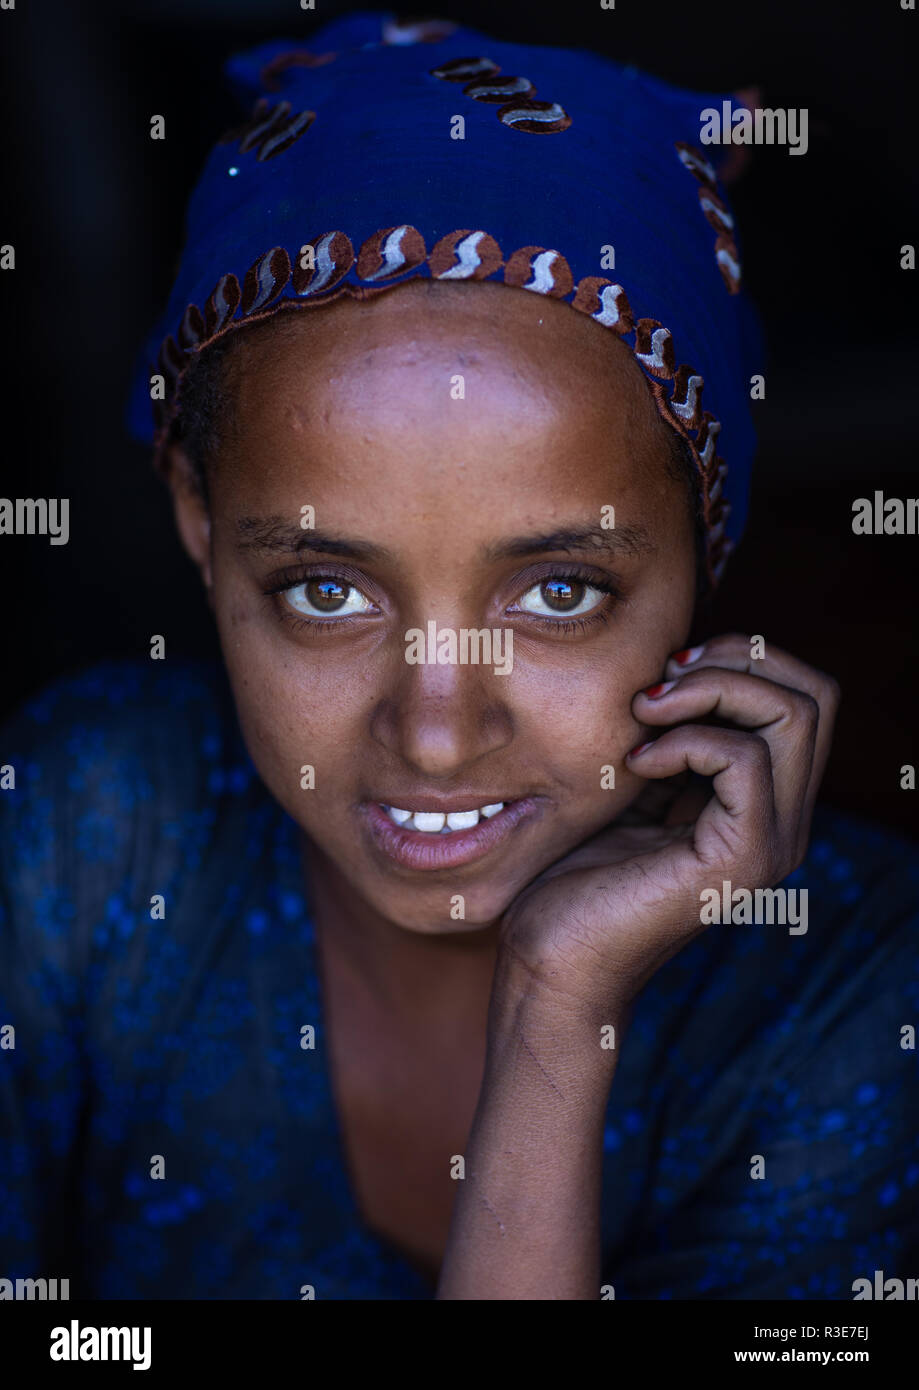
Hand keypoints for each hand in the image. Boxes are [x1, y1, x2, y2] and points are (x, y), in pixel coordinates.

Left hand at [497, 634, 840, 1017]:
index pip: (805, 694)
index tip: (666, 669)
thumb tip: (679, 658)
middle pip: (815, 695)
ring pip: (794, 715)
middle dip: (736, 660)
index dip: (743, 657)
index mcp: (764, 799)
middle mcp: (785, 820)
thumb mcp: (632, 778)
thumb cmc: (575, 869)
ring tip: (644, 714)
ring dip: (708, 690)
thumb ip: (670, 730)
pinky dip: (685, 739)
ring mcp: (773, 843)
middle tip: (659, 684)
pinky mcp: (743, 861)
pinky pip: (745, 759)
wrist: (550, 955)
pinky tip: (638, 763)